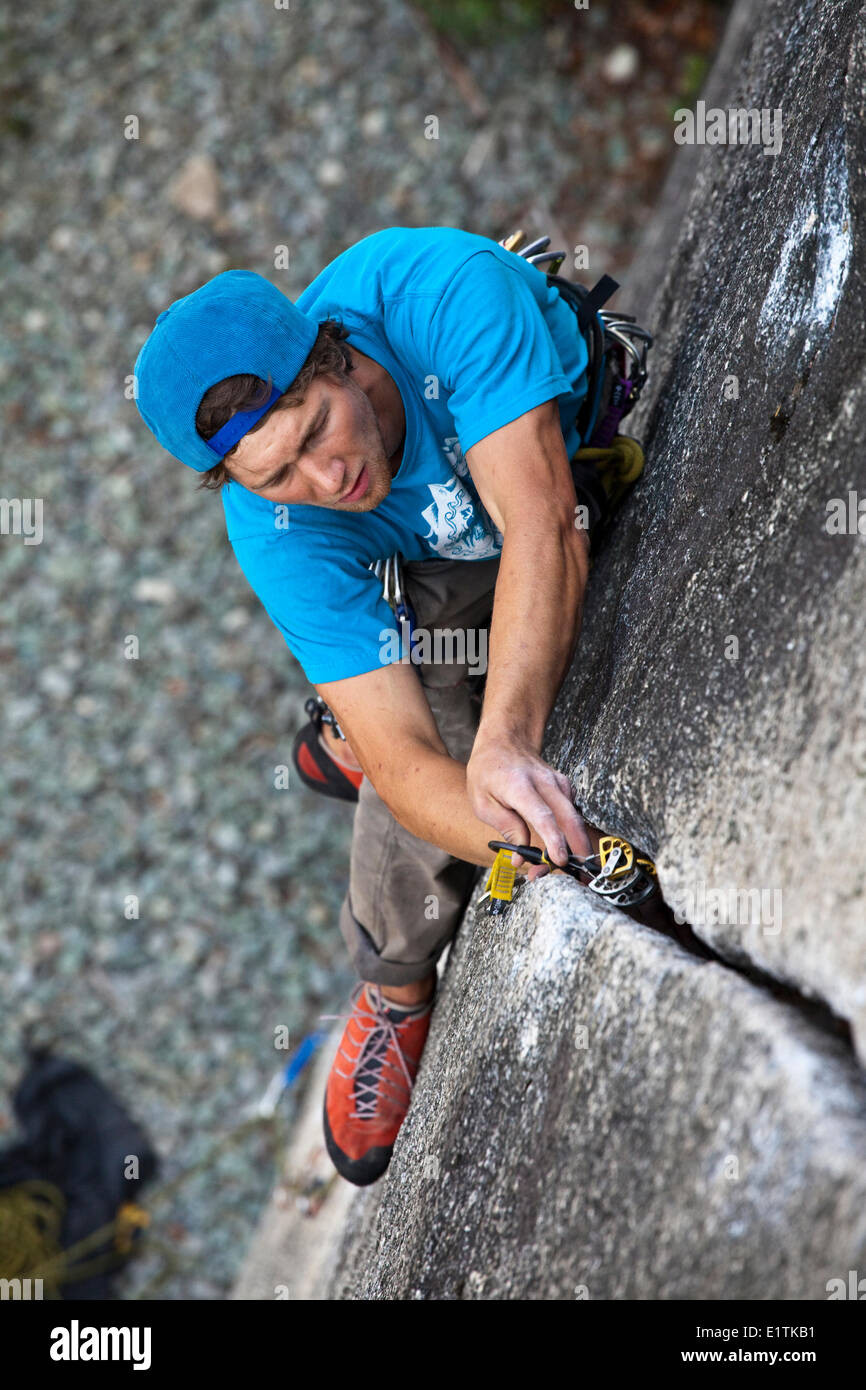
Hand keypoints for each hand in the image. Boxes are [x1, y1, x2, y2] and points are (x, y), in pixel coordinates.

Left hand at [466, 730, 591, 876]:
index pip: (542, 815)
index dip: (553, 839)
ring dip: (576, 842)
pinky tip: (567, 845)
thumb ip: (505, 827)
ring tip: (575, 867)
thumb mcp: (482, 802)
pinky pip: (571, 810)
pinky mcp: (564, 785)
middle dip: (577, 846)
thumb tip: (520, 856)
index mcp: (519, 786)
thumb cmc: (488, 772)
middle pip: (567, 817)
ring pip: (574, 815)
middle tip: (582, 873)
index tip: (560, 859)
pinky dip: (571, 830)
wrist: (503, 740)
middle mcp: (543, 781)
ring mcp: (557, 781)